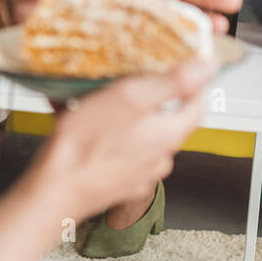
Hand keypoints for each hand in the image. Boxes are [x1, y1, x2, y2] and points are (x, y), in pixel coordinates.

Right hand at [35, 60, 213, 223]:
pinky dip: (110, 139)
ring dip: (128, 120)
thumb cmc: (86, 145)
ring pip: (141, 138)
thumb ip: (172, 83)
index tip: (182, 69)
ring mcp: (138, 174)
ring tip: (99, 104)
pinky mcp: (117, 184)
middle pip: (167, 122)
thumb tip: (207, 69)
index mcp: (168, 136)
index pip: (196, 106)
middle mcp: (160, 159)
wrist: (54, 191)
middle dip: (152, 100)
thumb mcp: (130, 99)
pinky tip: (86, 129)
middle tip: (132, 82)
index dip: (192, 84)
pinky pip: (121, 154)